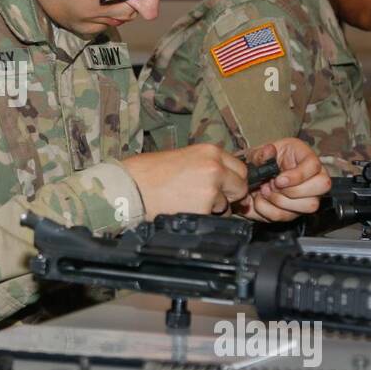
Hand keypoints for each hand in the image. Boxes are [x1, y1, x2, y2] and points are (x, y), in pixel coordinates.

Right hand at [122, 144, 248, 216]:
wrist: (129, 188)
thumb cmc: (147, 172)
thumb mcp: (181, 157)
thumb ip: (205, 165)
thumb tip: (222, 178)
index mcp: (210, 151)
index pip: (240, 168)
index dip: (232, 180)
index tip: (225, 187)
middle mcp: (215, 167)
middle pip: (241, 186)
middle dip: (230, 195)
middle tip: (211, 199)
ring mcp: (212, 189)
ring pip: (228, 205)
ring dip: (215, 208)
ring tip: (189, 203)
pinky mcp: (204, 209)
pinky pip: (214, 218)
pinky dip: (203, 218)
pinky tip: (185, 210)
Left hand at [236, 139, 330, 221]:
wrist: (250, 179)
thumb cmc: (261, 162)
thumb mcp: (258, 153)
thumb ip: (261, 154)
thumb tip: (269, 151)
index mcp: (304, 156)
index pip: (314, 165)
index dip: (298, 175)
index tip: (279, 180)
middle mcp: (312, 176)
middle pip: (321, 187)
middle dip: (293, 190)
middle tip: (272, 185)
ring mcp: (308, 196)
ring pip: (310, 205)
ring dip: (282, 202)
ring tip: (266, 192)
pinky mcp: (296, 210)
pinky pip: (288, 216)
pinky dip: (269, 210)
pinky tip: (262, 199)